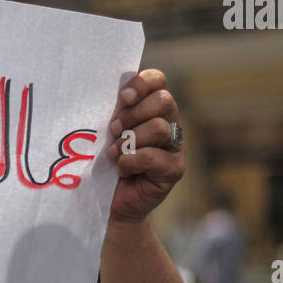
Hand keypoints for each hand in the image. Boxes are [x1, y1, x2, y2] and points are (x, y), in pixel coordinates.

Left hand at [104, 68, 184, 223]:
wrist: (110, 202)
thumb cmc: (107, 162)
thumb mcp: (108, 132)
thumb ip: (115, 111)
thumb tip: (113, 94)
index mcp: (154, 108)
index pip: (158, 81)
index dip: (142, 84)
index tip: (123, 97)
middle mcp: (171, 124)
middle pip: (163, 101)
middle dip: (133, 114)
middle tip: (114, 130)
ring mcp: (176, 147)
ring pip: (159, 127)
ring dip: (129, 140)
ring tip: (114, 153)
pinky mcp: (175, 169)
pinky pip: (151, 156)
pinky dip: (129, 162)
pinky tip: (121, 170)